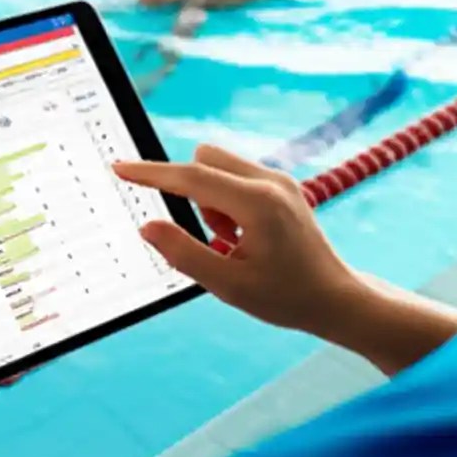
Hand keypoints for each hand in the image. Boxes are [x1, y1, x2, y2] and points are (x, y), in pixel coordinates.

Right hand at [113, 145, 368, 337]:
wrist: (336, 298)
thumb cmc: (286, 297)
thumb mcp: (228, 285)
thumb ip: (184, 253)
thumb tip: (148, 227)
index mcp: (258, 204)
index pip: (192, 177)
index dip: (151, 173)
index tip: (120, 168)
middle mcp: (270, 182)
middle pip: (204, 158)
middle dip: (190, 191)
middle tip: (213, 238)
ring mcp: (279, 180)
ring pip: (219, 166)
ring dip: (208, 198)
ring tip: (233, 243)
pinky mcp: (281, 186)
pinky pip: (236, 177)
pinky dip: (225, 200)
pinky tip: (245, 237)